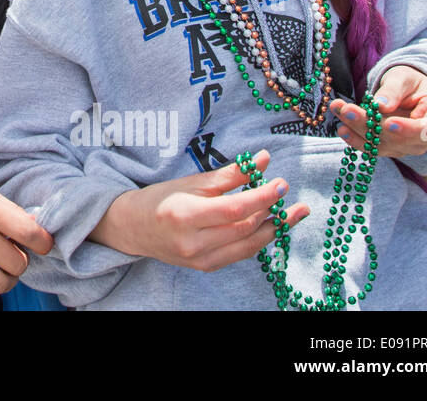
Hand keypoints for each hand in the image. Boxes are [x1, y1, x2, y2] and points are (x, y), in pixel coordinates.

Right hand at [90, 149, 309, 271]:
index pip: (234, 209)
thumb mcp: (191, 181)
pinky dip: (257, 239)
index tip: (280, 183)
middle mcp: (193, 243)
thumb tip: (262, 159)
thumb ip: (229, 174)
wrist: (133, 228)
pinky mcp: (206, 267)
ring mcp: (201, 259)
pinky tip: (269, 226)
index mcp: (185, 216)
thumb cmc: (161, 199)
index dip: (261, 196)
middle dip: (271, 210)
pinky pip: (240, 254)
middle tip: (287, 193)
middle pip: (244, 228)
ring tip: (293, 213)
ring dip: (273, 228)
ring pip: (248, 245)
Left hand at [331, 66, 426, 156]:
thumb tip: (381, 105)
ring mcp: (407, 147)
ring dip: (357, 129)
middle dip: (371, 125)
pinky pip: (372, 148)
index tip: (389, 122)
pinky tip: (341, 128)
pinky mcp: (389, 148)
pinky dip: (355, 139)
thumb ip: (394, 90)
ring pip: (382, 145)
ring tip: (339, 111)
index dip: (411, 130)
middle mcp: (425, 138)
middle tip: (347, 109)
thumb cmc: (411, 83)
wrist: (407, 92)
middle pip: (400, 139)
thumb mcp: (404, 78)